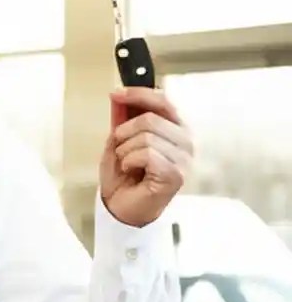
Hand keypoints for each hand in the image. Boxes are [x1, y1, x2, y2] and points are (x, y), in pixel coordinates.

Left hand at [100, 87, 193, 226]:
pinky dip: (129, 161)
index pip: (163, 102)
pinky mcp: (176, 174)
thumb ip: (124, 120)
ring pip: (146, 137)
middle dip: (124, 132)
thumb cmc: (124, 177)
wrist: (121, 208)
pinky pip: (146, 154)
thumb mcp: (120, 142)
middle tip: (120, 148)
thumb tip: (119, 97)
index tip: (116, 93)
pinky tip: (132, 171)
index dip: (138, 94)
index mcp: (176, 130)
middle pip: (150, 119)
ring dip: (125, 150)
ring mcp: (183, 159)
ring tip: (127, 164)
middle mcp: (185, 142)